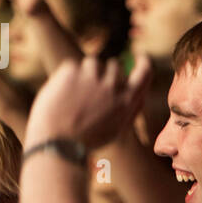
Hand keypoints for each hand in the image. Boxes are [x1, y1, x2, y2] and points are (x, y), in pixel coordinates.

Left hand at [25, 55, 153, 150]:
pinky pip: (72, 65)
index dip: (144, 63)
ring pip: (93, 62)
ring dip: (86, 73)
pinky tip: (62, 96)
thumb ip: (128, 109)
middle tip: (89, 90)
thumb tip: (139, 91)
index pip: (144, 73)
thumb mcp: (115, 129)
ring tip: (74, 96)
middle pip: (114, 66)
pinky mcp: (72, 71)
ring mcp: (92, 77)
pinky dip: (67, 77)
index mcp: (126, 102)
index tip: (141, 57)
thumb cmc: (86, 141)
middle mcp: (112, 86)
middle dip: (104, 73)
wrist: (56, 145)